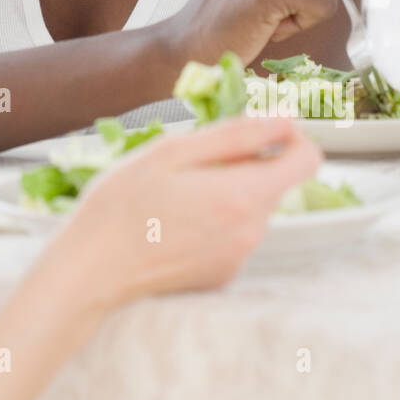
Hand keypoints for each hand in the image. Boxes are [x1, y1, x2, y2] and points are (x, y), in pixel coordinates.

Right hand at [42, 115, 320, 315]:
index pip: (308, 159)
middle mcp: (252, 233)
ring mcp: (237, 259)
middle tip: (188, 165)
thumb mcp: (172, 151)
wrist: (91, 272)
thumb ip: (236, 134)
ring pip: (249, 208)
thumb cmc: (122, 203)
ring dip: (224, 193)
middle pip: (272, 183)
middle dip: (243, 165)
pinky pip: (231, 235)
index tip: (260, 131)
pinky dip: (212, 222)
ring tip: (173, 196)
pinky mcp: (220, 277)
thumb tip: (285, 121)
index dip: (290, 137)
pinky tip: (171, 225)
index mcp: (244, 196)